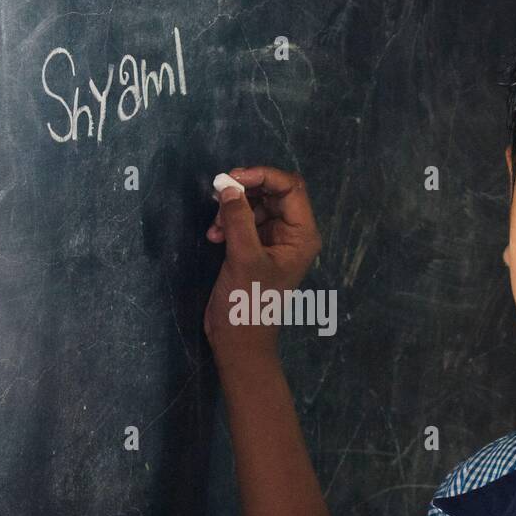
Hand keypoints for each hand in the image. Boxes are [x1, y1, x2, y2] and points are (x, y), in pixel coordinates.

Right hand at [203, 166, 321, 362]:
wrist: (237, 339)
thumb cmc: (249, 302)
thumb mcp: (244, 258)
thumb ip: (238, 219)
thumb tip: (229, 185)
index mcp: (302, 234)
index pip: (290, 187)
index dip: (263, 175)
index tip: (232, 178)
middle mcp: (292, 233)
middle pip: (272, 192)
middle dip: (244, 191)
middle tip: (219, 195)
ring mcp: (273, 240)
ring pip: (255, 204)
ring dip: (232, 208)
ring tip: (215, 226)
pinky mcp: (255, 247)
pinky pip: (244, 220)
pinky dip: (227, 222)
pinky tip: (213, 235)